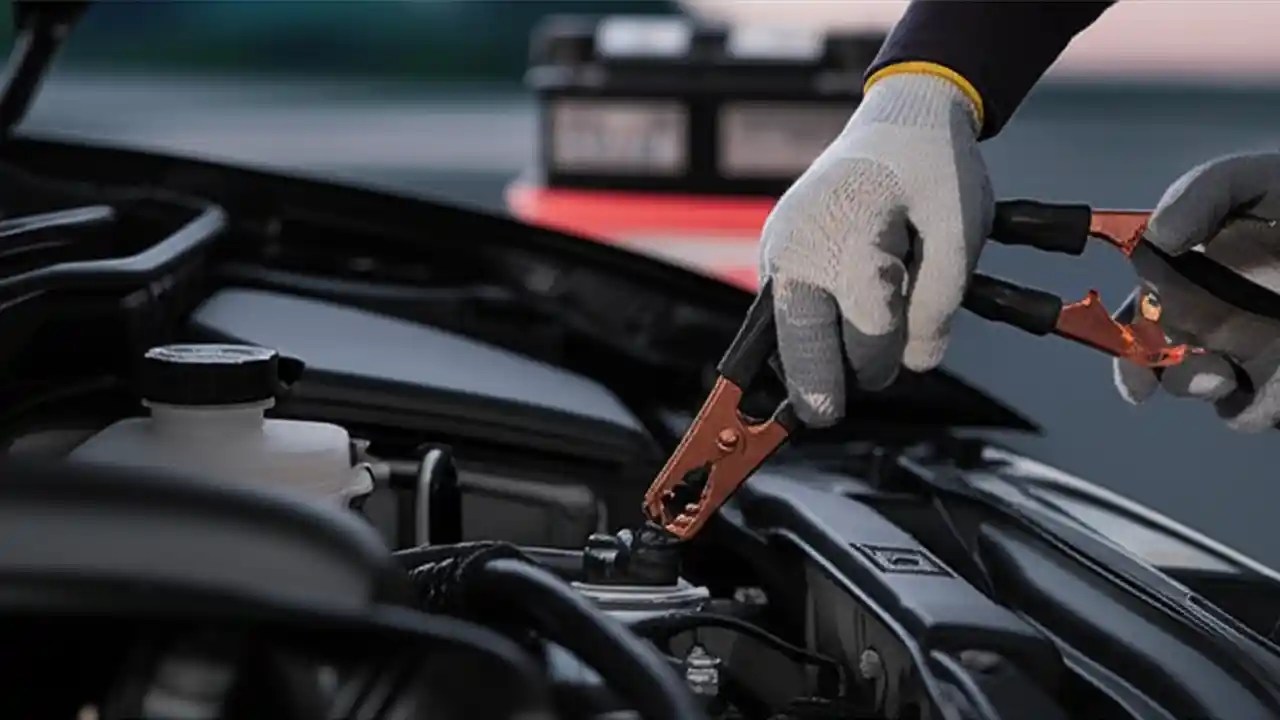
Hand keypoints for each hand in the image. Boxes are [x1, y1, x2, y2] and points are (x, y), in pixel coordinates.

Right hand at [758, 73, 993, 426]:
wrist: (901, 118)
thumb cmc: (933, 167)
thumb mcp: (962, 231)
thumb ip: (940, 304)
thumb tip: (915, 364)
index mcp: (848, 241)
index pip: (866, 339)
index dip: (891, 359)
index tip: (908, 356)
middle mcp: (798, 249)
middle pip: (799, 347)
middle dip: (818, 389)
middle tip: (826, 416)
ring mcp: (778, 251)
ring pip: (784, 335)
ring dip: (810, 357)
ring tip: (851, 344)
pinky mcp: (774, 255)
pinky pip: (781, 313)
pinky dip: (804, 333)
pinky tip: (832, 327)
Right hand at [1114, 153, 1279, 431]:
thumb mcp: (1265, 181)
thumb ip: (1205, 191)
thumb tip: (1156, 233)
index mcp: (1200, 258)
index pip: (1137, 289)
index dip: (1108, 316)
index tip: (1107, 330)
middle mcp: (1215, 305)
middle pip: (1146, 347)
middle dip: (1135, 367)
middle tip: (1144, 376)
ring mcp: (1247, 347)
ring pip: (1189, 382)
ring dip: (1189, 383)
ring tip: (1218, 375)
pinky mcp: (1276, 385)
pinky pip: (1245, 412)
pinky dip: (1251, 407)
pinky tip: (1274, 384)